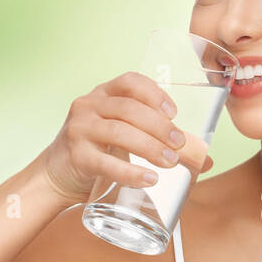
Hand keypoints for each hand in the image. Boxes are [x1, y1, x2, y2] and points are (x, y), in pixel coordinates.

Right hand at [39, 71, 212, 204]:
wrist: (56, 176)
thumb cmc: (99, 152)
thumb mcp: (124, 139)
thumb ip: (158, 143)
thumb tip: (204, 160)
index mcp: (104, 95)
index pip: (130, 81)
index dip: (154, 93)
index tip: (174, 113)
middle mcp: (89, 105)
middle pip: (129, 108)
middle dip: (160, 126)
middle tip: (180, 145)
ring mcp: (80, 129)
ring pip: (119, 132)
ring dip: (149, 147)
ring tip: (171, 162)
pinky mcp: (76, 156)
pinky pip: (105, 162)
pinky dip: (130, 172)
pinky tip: (149, 180)